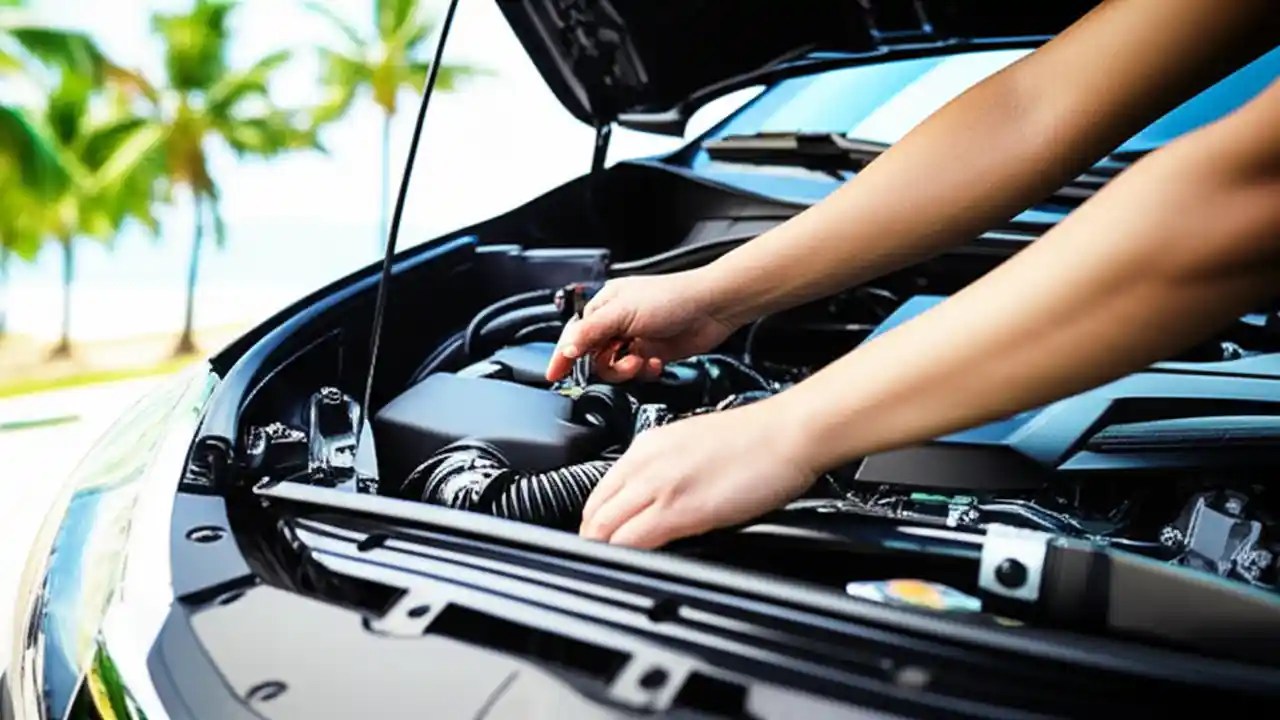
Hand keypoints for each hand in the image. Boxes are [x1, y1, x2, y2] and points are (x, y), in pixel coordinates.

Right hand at [546, 270, 743, 382]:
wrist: (712, 308)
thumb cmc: (673, 297)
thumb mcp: (622, 313)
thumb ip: (590, 333)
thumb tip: (565, 349)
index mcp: (604, 306)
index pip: (574, 334)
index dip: (563, 355)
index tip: (554, 375)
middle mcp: (617, 322)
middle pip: (592, 356)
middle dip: (605, 364)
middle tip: (620, 361)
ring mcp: (635, 339)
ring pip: (613, 368)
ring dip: (625, 369)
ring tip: (640, 361)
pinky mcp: (651, 353)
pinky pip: (636, 372)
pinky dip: (644, 371)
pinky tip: (655, 362)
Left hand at [579, 400, 817, 547]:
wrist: (788, 432)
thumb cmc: (755, 440)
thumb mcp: (693, 445)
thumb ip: (666, 469)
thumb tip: (654, 500)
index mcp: (647, 445)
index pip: (599, 490)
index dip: (594, 520)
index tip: (599, 538)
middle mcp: (645, 462)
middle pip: (595, 511)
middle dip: (591, 539)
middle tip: (597, 560)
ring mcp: (659, 485)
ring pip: (605, 527)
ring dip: (602, 550)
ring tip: (608, 568)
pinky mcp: (679, 510)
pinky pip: (632, 540)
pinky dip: (623, 556)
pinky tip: (630, 567)